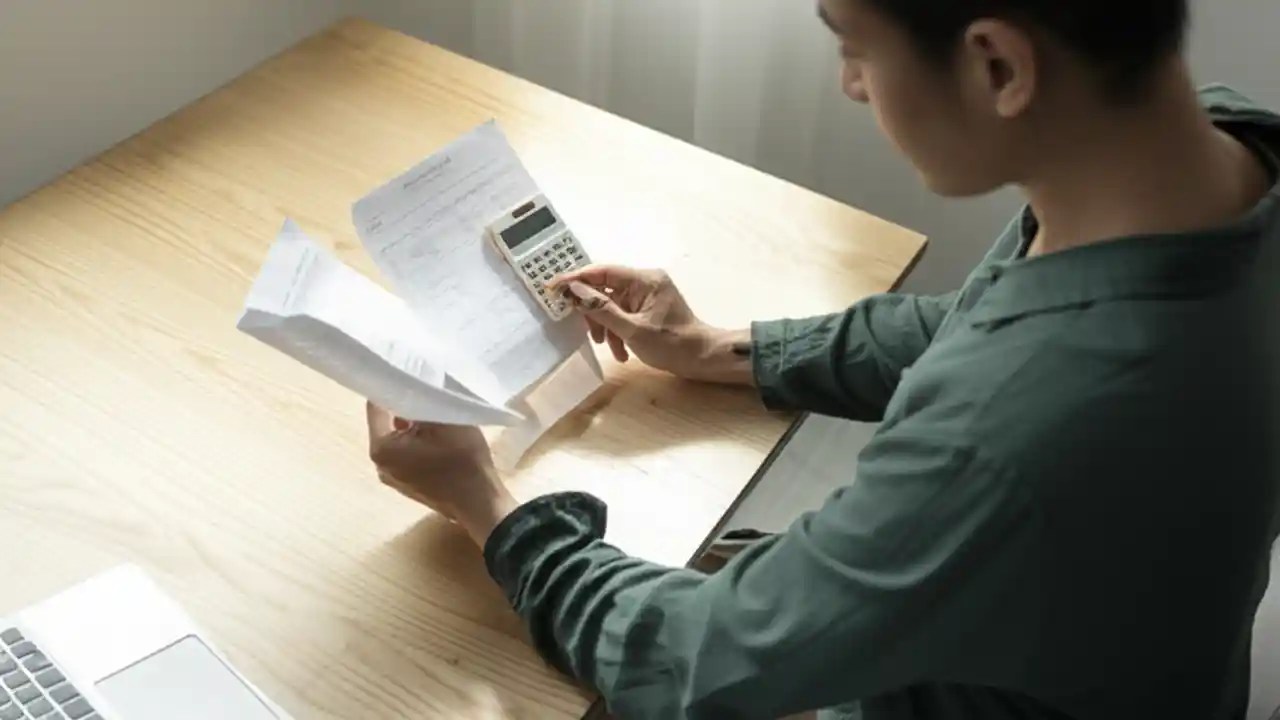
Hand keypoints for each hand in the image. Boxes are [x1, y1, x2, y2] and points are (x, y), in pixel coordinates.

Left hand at [365, 402, 518, 545]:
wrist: (480, 501)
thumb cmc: (462, 459)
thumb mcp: (445, 419)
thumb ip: (422, 400)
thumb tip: (413, 387)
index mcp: (382, 448)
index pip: (376, 406)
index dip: (392, 387)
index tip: (408, 376)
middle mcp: (380, 465)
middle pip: (386, 424)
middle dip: (404, 408)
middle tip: (427, 393)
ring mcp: (393, 478)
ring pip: (398, 440)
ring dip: (413, 426)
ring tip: (436, 415)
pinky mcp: (408, 486)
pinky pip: (407, 455)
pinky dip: (418, 444)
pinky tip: (439, 440)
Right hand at [548, 265, 753, 384]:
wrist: (702, 359)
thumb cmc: (672, 344)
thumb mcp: (633, 330)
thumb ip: (601, 310)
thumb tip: (574, 291)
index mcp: (644, 279)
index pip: (602, 271)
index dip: (575, 279)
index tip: (553, 288)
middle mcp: (644, 282)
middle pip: (604, 290)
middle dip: (594, 313)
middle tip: (588, 333)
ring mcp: (646, 295)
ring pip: (611, 306)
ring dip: (606, 327)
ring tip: (610, 348)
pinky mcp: (647, 309)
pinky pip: (622, 315)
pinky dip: (617, 332)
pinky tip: (622, 352)